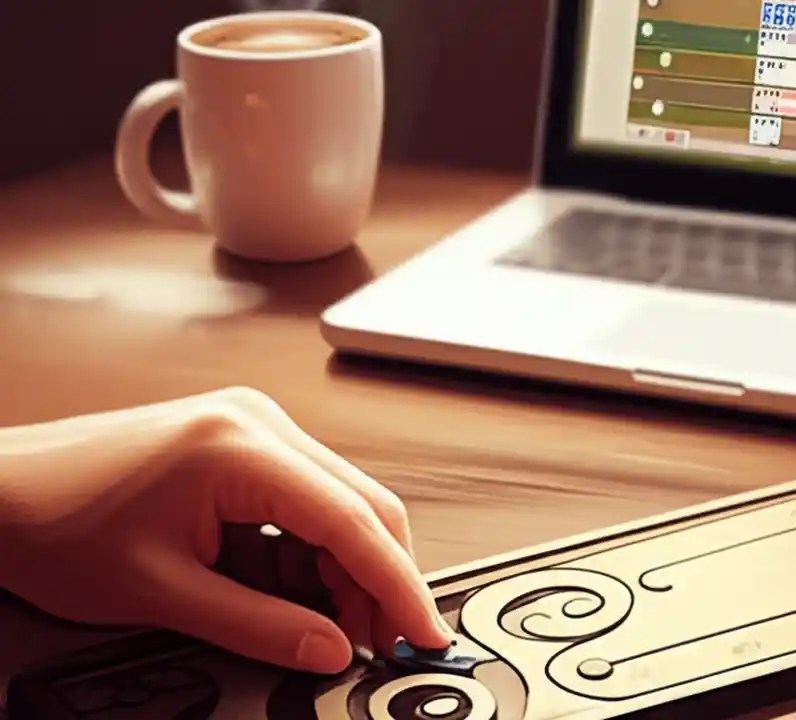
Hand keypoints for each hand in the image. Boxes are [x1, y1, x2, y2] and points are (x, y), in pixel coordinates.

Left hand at [0, 387, 453, 673]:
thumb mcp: (159, 593)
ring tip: (333, 627)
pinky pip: (308, 497)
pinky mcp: (244, 442)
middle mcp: (258, 422)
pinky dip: (315, 549)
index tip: (424, 632)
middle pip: (363, 504)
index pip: (353, 521)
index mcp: (240, 447)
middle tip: (382, 642)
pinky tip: (299, 591)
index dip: (398, 585)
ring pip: (341, 502)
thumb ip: (259, 626)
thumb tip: (328, 649)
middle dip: (380, 579)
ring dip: (347, 567)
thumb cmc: (54, 524)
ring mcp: (254, 426)